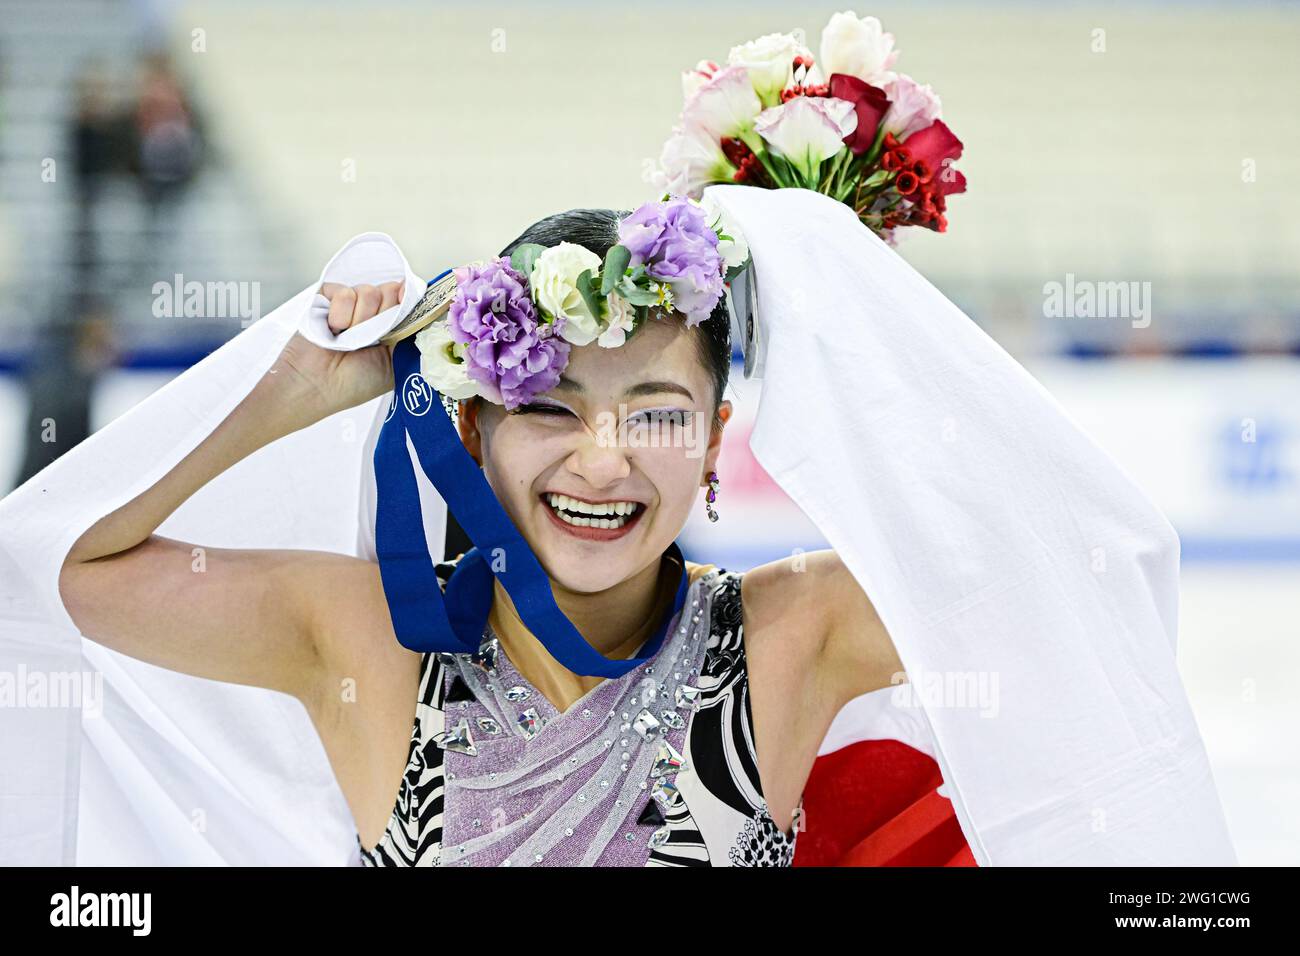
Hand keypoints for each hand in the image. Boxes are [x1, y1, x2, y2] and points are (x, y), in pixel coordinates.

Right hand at [276, 280, 404, 413]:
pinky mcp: (328, 295)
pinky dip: (340, 315)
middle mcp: (373, 311)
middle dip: (383, 317)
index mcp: (391, 326)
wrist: (317, 386)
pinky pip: (345, 293)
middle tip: (370, 339)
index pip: (409, 299)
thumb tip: (426, 312)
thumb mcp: (394, 363)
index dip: (409, 303)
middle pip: (392, 291)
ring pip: (370, 291)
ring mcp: (351, 302)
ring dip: (360, 321)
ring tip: (347, 339)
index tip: (404, 313)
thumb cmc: (355, 382)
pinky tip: (332, 331)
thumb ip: (409, 335)